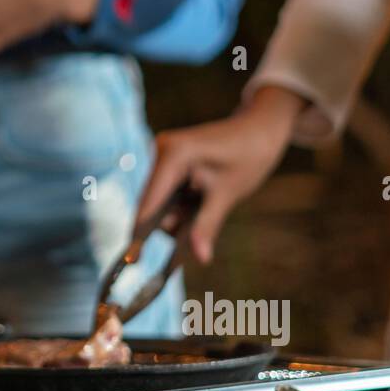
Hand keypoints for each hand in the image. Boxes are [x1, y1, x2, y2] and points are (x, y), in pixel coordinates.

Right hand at [137, 87, 305, 263]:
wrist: (258, 129)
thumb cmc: (248, 157)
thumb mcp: (228, 194)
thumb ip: (208, 225)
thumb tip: (200, 258)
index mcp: (173, 154)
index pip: (150, 202)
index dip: (140, 233)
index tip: (131, 261)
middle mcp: (161, 150)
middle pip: (151, 204)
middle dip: (172, 221)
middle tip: (203, 218)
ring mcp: (162, 154)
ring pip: (159, 201)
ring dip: (180, 212)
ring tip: (210, 198)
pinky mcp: (167, 159)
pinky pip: (166, 193)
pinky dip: (181, 203)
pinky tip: (202, 193)